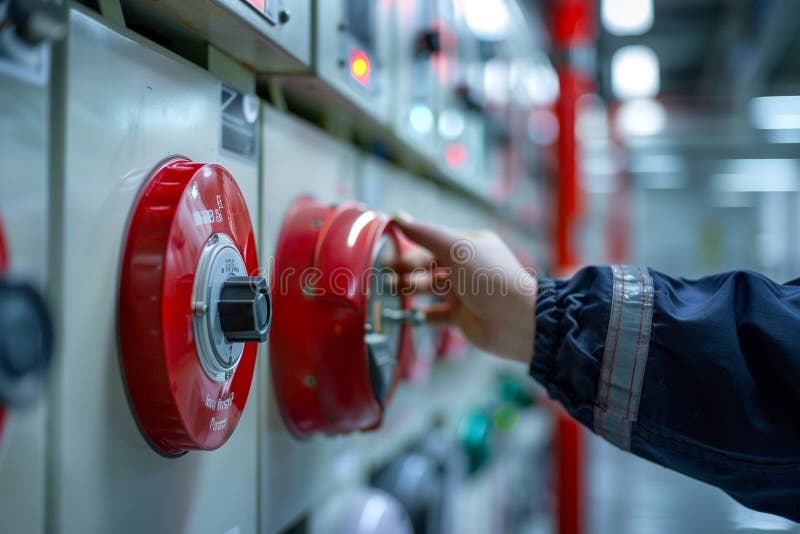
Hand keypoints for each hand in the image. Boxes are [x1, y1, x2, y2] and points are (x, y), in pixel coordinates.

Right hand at [393, 213, 536, 364]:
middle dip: (406, 268)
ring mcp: (465, 292)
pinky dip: (420, 314)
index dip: (410, 242)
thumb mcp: (456, 248)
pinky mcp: (462, 316)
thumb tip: (398, 217)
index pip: (434, 239)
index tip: (387, 247)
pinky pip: (435, 314)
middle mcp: (468, 266)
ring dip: (410, 288)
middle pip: (429, 264)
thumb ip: (425, 233)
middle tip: (383, 273)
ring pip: (430, 287)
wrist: (516, 320)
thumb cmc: (490, 277)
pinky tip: (405, 313)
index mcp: (470, 244)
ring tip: (390, 291)